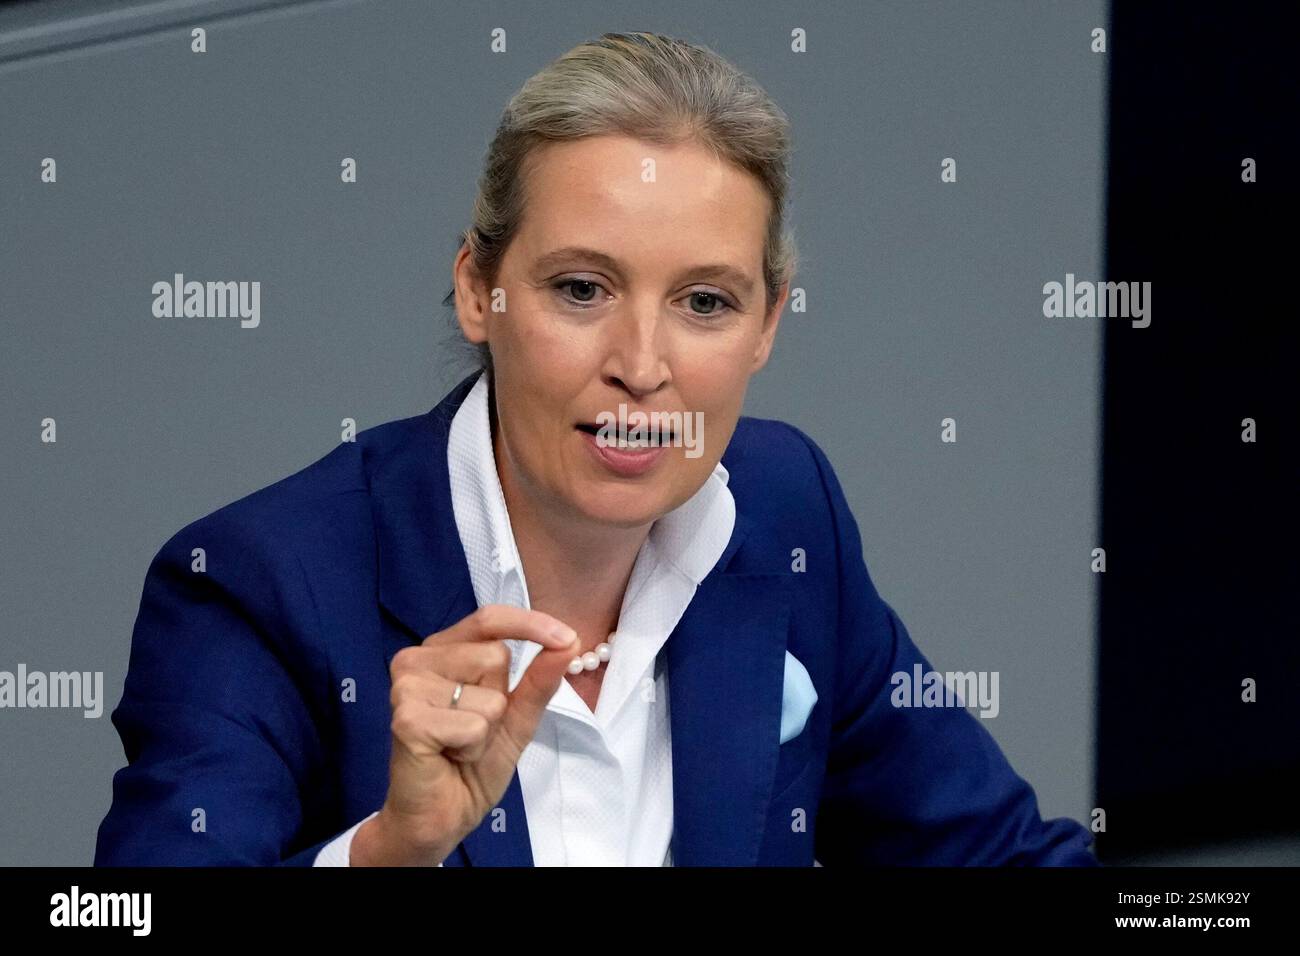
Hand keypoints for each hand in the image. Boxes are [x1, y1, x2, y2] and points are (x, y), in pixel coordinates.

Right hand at [350, 604, 577, 865]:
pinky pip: (473, 724)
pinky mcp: (407, 718)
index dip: (529, 624)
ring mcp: (408, 687)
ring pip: (489, 694)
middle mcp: (417, 659)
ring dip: (487, 730)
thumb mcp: (516, 716)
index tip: (567, 637)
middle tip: (472, 730)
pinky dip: (472, 748)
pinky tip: (448, 756)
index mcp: (442, 650)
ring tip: (459, 745)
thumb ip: (539, 679)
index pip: (489, 618)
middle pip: (495, 655)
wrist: (441, 815)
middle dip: (500, 701)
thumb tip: (569, 642)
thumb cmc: (471, 763)